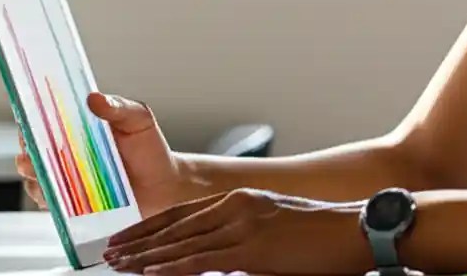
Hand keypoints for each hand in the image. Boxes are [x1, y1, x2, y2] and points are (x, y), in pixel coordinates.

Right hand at [14, 92, 191, 217]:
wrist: (164, 185)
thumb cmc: (150, 148)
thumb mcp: (138, 120)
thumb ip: (118, 107)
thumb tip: (94, 98)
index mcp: (77, 127)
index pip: (43, 120)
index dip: (31, 120)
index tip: (28, 122)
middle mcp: (66, 152)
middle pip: (32, 150)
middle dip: (27, 151)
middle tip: (32, 154)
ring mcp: (66, 177)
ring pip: (35, 177)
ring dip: (34, 176)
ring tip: (43, 174)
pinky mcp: (70, 201)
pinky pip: (48, 201)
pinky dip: (46, 198)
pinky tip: (54, 195)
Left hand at [101, 188, 370, 275]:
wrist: (357, 230)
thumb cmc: (325, 235)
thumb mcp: (277, 227)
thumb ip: (245, 237)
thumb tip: (217, 254)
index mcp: (244, 198)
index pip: (184, 211)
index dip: (151, 225)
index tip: (126, 237)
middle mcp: (239, 205)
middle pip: (176, 224)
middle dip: (139, 240)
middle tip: (109, 253)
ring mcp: (245, 225)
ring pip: (183, 242)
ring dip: (146, 256)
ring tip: (118, 265)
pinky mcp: (254, 249)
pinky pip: (203, 259)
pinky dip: (173, 266)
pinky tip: (150, 272)